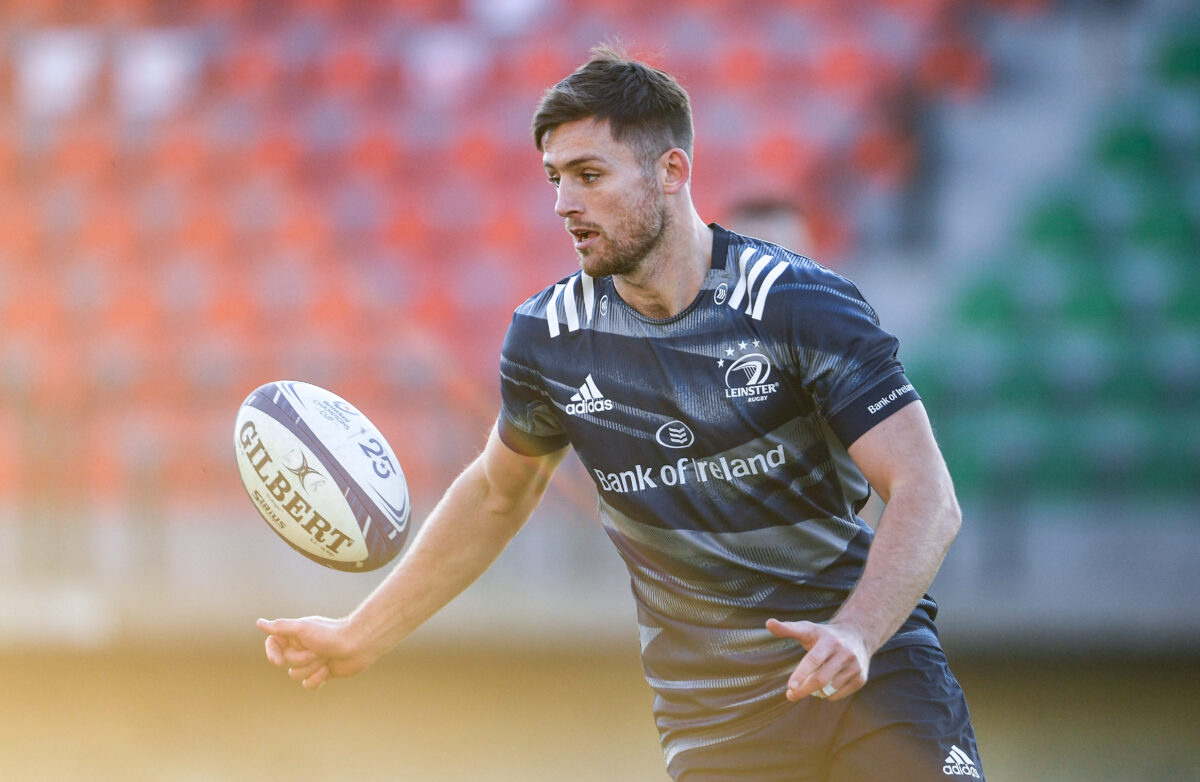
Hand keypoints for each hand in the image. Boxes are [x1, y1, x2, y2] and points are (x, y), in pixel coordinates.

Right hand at [256, 616, 374, 690]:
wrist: (358, 644)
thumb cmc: (330, 634)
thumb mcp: (302, 628)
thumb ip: (280, 627)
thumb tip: (259, 623)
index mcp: (295, 634)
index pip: (272, 645)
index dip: (273, 654)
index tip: (279, 660)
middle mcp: (301, 647)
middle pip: (286, 662)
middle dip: (302, 659)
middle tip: (318, 650)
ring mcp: (310, 661)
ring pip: (296, 675)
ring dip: (311, 668)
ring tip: (326, 658)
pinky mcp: (320, 673)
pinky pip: (307, 685)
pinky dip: (317, 679)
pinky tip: (328, 670)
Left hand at [766, 618, 870, 702]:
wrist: (858, 635)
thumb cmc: (825, 635)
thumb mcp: (808, 629)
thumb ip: (788, 629)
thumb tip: (768, 623)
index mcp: (829, 641)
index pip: (814, 660)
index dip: (802, 674)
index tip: (790, 687)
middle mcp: (844, 653)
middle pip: (821, 679)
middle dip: (803, 690)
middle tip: (790, 696)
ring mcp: (855, 666)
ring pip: (830, 688)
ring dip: (815, 692)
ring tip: (809, 686)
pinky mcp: (861, 678)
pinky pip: (839, 694)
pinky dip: (828, 695)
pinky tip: (826, 686)